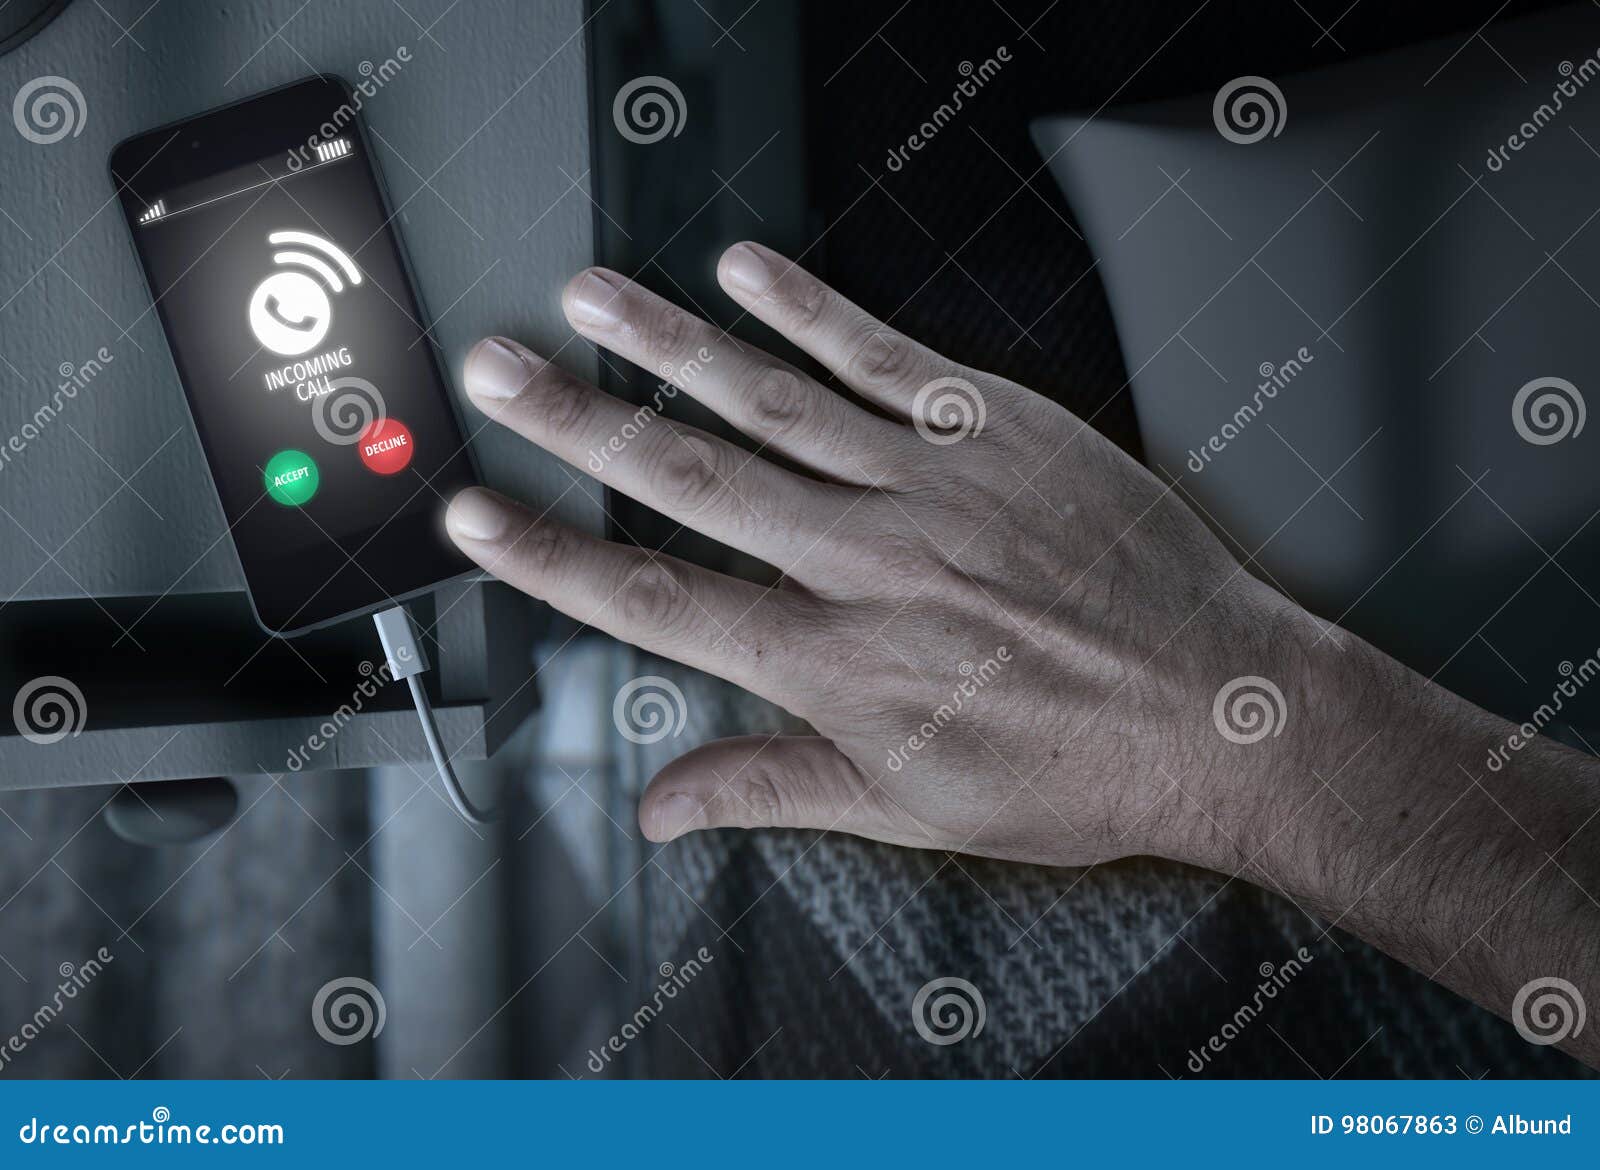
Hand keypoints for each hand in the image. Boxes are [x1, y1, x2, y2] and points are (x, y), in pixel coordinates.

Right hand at [442, 242, 1312, 868]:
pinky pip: (882, 357)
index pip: (661, 602)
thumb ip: (773, 790)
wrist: (1214, 707)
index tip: (481, 520)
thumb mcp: (912, 809)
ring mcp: (930, 482)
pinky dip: (810, 312)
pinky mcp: (994, 428)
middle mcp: (867, 560)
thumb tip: (664, 810)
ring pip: (771, 400)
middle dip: (577, 421)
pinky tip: (747, 273)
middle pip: (691, 478)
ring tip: (586, 299)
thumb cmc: (1075, 766)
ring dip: (667, 343)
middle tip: (497, 370)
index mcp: (837, 662)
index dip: (555, 559)